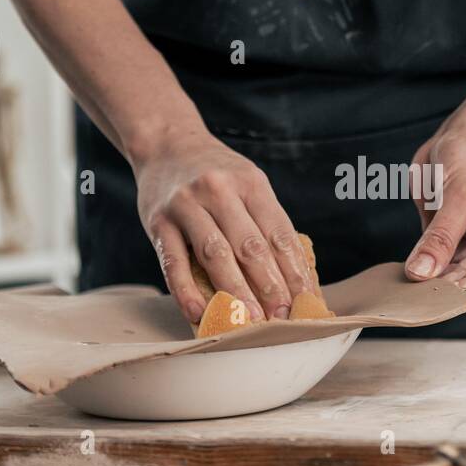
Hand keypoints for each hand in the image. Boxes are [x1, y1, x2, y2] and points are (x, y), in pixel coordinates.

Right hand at [132, 130, 314, 323]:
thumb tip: (294, 277)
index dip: (295, 271)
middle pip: (251, 246)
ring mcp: (186, 205)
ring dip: (236, 291)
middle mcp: (220, 191)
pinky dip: (187, 291)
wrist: (166, 144)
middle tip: (283, 317)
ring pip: (216, 254)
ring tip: (250, 320)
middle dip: (270, 286)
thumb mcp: (248, 183)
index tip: (306, 301)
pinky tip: (199, 312)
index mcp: (251, 183)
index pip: (279, 234)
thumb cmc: (217, 175)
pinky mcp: (158, 222)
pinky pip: (174, 262)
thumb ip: (266, 223)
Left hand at [405, 110, 465, 290]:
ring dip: (428, 283)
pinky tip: (402, 279)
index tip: (447, 294)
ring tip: (407, 291)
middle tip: (419, 296)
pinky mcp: (445, 242)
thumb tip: (420, 273)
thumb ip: (441, 236)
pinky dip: (418, 269)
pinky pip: (431, 263)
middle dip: (446, 288)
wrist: (464, 134)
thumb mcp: (461, 195)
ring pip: (448, 277)